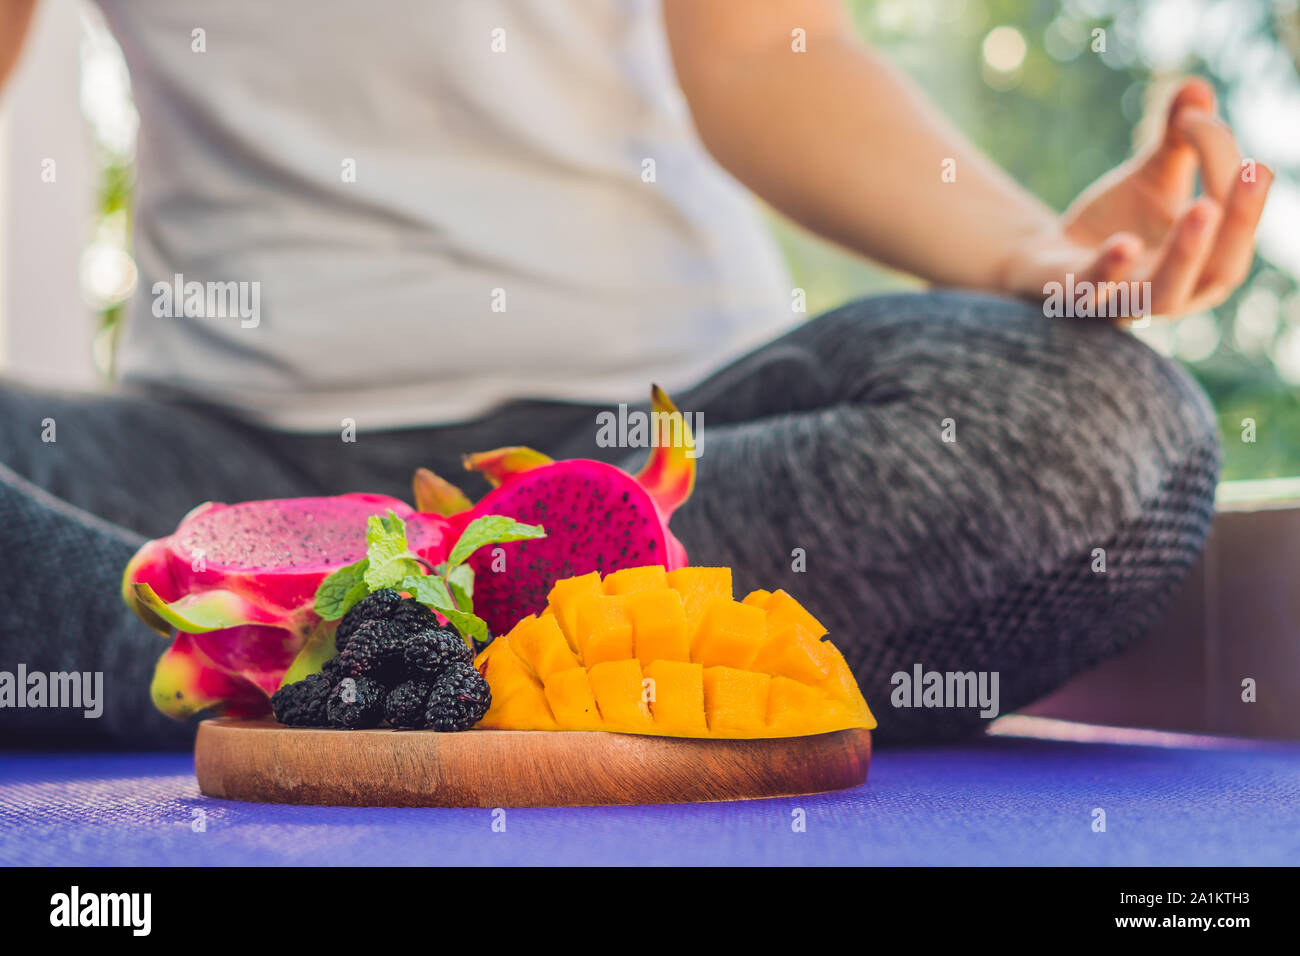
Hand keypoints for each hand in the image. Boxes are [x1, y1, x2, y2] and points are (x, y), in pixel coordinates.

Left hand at [997, 78, 1272, 320]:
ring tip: (1204, 206)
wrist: (1045, 258)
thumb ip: (1178, 139)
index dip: (1227, 170)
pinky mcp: (1073, 299)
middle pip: (1221, 272)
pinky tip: (1125, 242)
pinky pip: (1095, 294)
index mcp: (1204, 266)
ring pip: (1164, 295)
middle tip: (1255, 170)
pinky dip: (1110, 270)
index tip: (1200, 119)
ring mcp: (1122, 303)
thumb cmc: (1115, 223)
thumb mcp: (1151, 177)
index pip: (1231, 224)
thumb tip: (1195, 86)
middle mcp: (1174, 295)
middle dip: (1241, 223)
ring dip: (1186, 254)